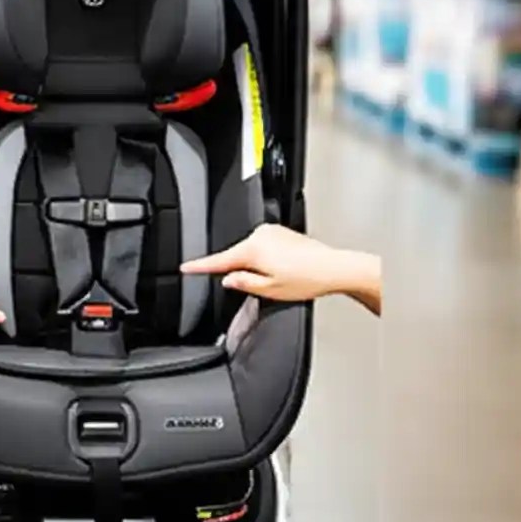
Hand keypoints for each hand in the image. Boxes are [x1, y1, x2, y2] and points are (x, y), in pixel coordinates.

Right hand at [180, 224, 380, 311]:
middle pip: (237, 256)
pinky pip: (264, 248)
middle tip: (262, 287)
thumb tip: (228, 279)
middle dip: (241, 271)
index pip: (219, 261)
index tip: (186, 267)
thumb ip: (243, 283)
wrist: (334, 268)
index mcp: (253, 249)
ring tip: (281, 279)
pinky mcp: (282, 233)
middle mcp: (260, 235)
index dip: (201, 266)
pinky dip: (268, 260)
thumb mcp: (269, 289)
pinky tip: (285, 270)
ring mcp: (272, 232)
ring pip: (252, 253)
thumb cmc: (307, 278)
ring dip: (257, 266)